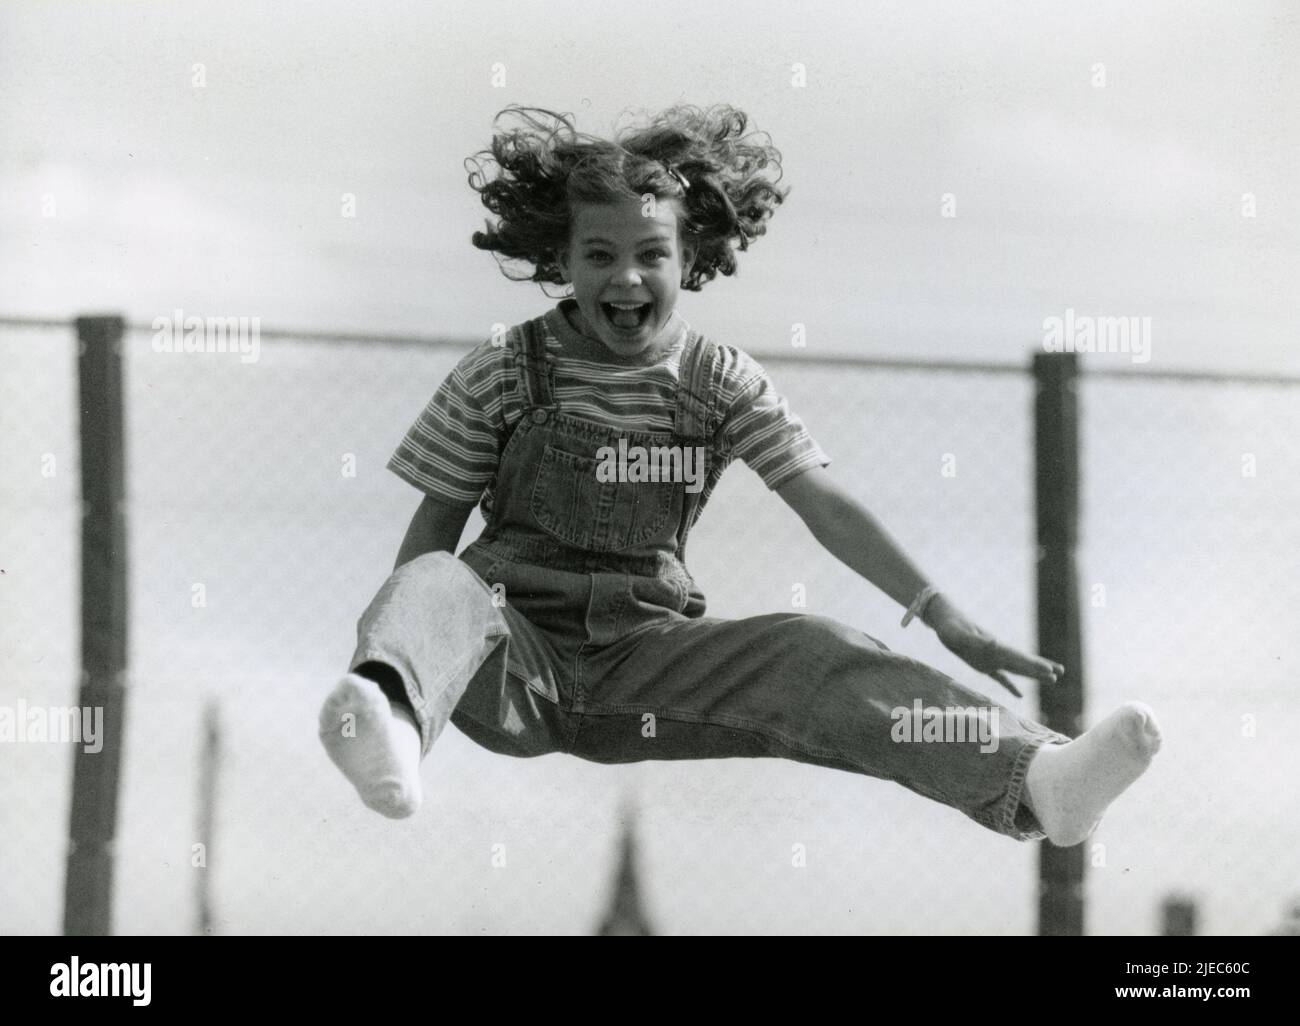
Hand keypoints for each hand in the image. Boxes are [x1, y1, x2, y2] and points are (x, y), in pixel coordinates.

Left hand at [923, 594, 1063, 696]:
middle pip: (1022, 663)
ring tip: (1052, 679)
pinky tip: (1020, 695)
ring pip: (1016, 670)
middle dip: (1039, 669)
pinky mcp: (982, 664)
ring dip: (1032, 675)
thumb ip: (974, 639)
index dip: (1034, 665)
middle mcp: (996, 653)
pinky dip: (1010, 686)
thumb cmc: (950, 627)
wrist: (944, 619)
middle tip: (1059, 674)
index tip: (1050, 670)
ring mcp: (991, 659)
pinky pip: (1000, 677)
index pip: (1018, 658)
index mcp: (993, 647)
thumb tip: (994, 642)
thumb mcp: (959, 634)